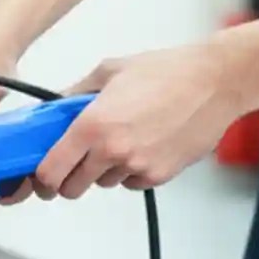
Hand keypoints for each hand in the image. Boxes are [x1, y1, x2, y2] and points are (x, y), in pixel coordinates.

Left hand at [34, 39, 255, 198]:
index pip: (51, 170)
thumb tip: (53, 108)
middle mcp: (113, 151)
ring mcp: (138, 166)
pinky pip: (132, 182)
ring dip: (102, 170)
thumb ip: (74, 93)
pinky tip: (141, 144)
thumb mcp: (108, 71)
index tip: (44, 172)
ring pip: (104, 183)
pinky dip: (130, 171)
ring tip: (119, 139)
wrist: (214, 82)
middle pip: (73, 188)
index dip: (43, 175)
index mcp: (92, 125)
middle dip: (69, 178)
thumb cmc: (166, 72)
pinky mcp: (160, 175)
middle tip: (75, 161)